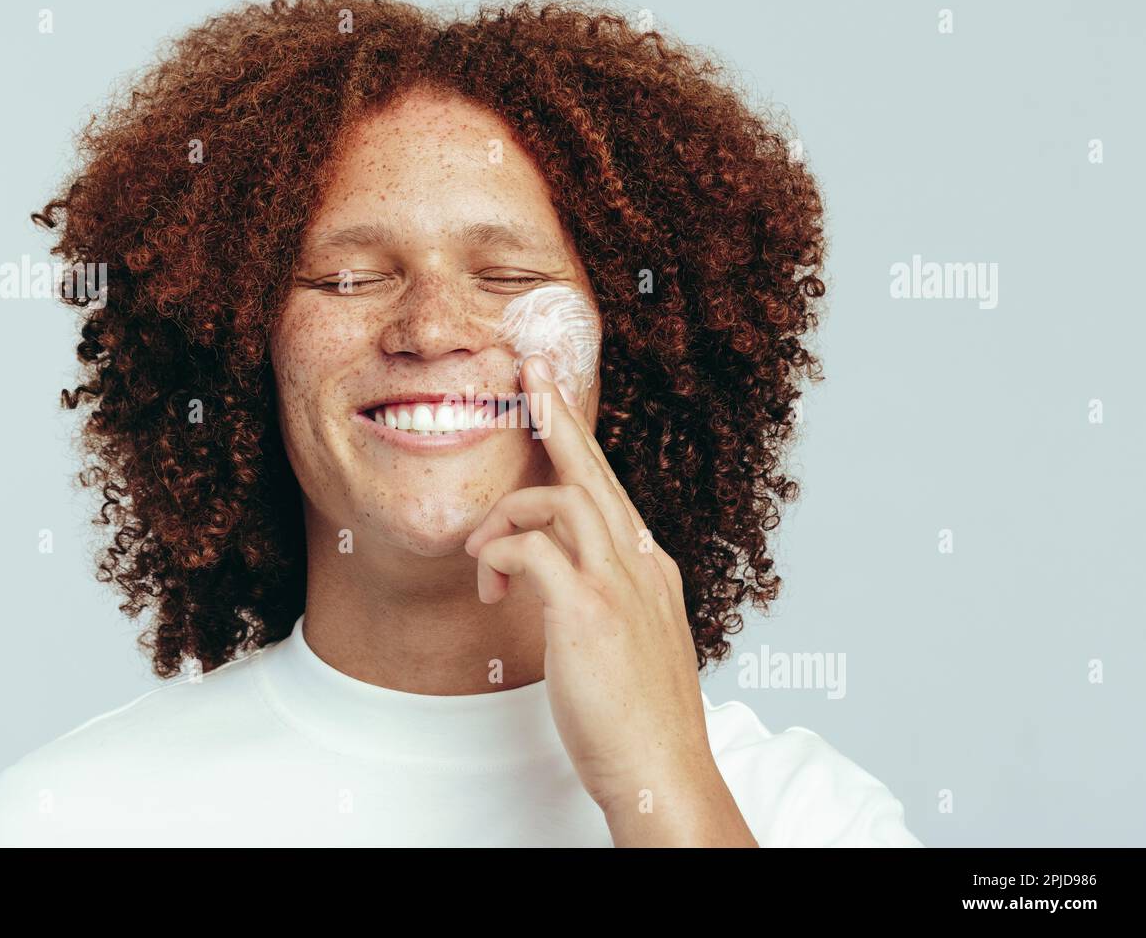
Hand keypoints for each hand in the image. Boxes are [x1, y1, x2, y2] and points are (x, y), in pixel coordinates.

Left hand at [463, 355, 756, 846]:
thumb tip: (571, 582)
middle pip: (594, 470)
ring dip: (507, 515)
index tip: (554, 403)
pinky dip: (501, 555)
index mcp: (651, 568)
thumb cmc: (641, 719)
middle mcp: (641, 564)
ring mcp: (620, 584)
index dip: (579, 444)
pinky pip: (533, 549)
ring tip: (481, 555)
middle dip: (556, 416)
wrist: (664, 772)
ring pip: (562, 499)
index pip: (610, 489)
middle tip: (527, 372)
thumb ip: (611, 601)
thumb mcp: (635, 644)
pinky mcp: (590, 612)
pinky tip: (491, 585)